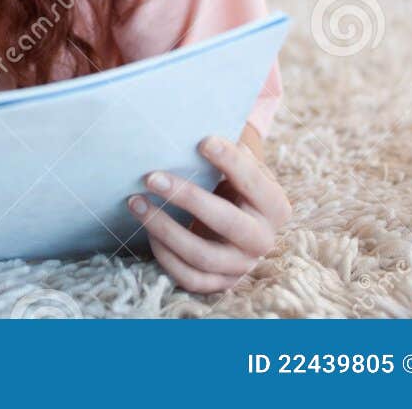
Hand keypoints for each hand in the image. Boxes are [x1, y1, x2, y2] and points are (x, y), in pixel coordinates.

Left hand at [126, 135, 290, 293]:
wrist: (237, 219)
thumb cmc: (231, 184)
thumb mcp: (239, 166)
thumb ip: (226, 151)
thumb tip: (186, 128)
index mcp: (275, 206)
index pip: (253, 182)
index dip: (230, 161)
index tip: (202, 141)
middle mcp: (263, 239)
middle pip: (226, 222)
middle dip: (187, 198)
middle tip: (152, 176)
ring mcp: (242, 265)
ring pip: (202, 255)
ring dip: (164, 228)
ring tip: (136, 202)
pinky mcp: (220, 283)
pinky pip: (190, 277)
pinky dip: (165, 256)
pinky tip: (148, 231)